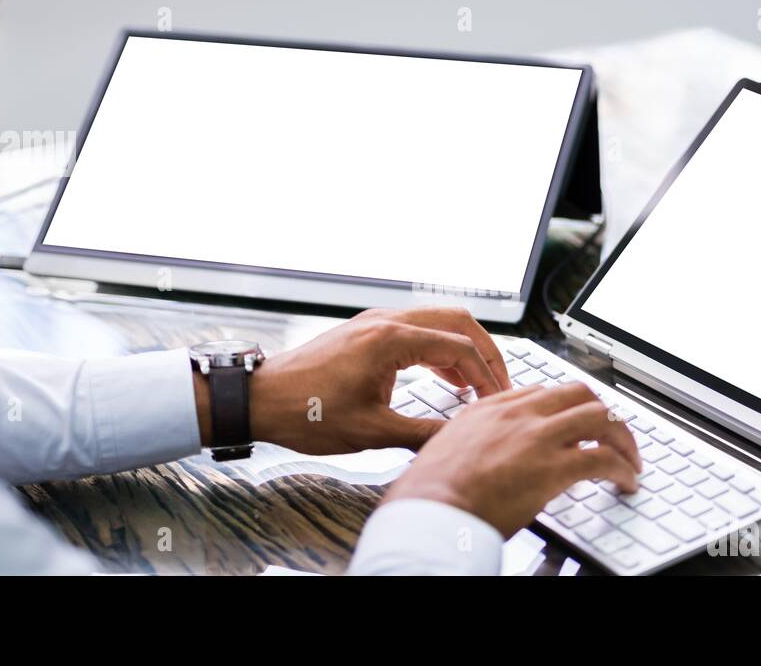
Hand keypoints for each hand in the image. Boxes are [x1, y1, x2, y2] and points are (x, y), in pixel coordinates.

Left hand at [241, 307, 511, 454]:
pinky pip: (417, 329)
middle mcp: (386, 321)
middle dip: (486, 353)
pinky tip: (446, 377)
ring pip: (438, 321)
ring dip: (464, 348)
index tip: (499, 402)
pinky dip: (440, 348)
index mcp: (391, 340)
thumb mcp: (372, 432)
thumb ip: (423, 433)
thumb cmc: (307, 413)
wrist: (260, 399)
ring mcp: (375, 322)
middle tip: (500, 385)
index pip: (460, 348)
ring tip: (478, 384)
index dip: (488, 377)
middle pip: (458, 321)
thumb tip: (460, 439)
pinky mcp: (367, 331)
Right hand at [383, 383, 641, 536]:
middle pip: (578, 393)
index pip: (542, 392)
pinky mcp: (552, 467)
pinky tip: (625, 482)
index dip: (567, 407)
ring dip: (622, 439)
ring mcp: (536, 437)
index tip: (576, 424)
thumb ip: (478, 445)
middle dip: (602, 413)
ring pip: (599, 417)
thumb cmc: (430, 494)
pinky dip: (622, 469)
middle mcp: (517, 414)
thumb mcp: (447, 450)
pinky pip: (603, 459)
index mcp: (489, 408)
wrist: (429, 513)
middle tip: (612, 435)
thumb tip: (496, 459)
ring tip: (629, 459)